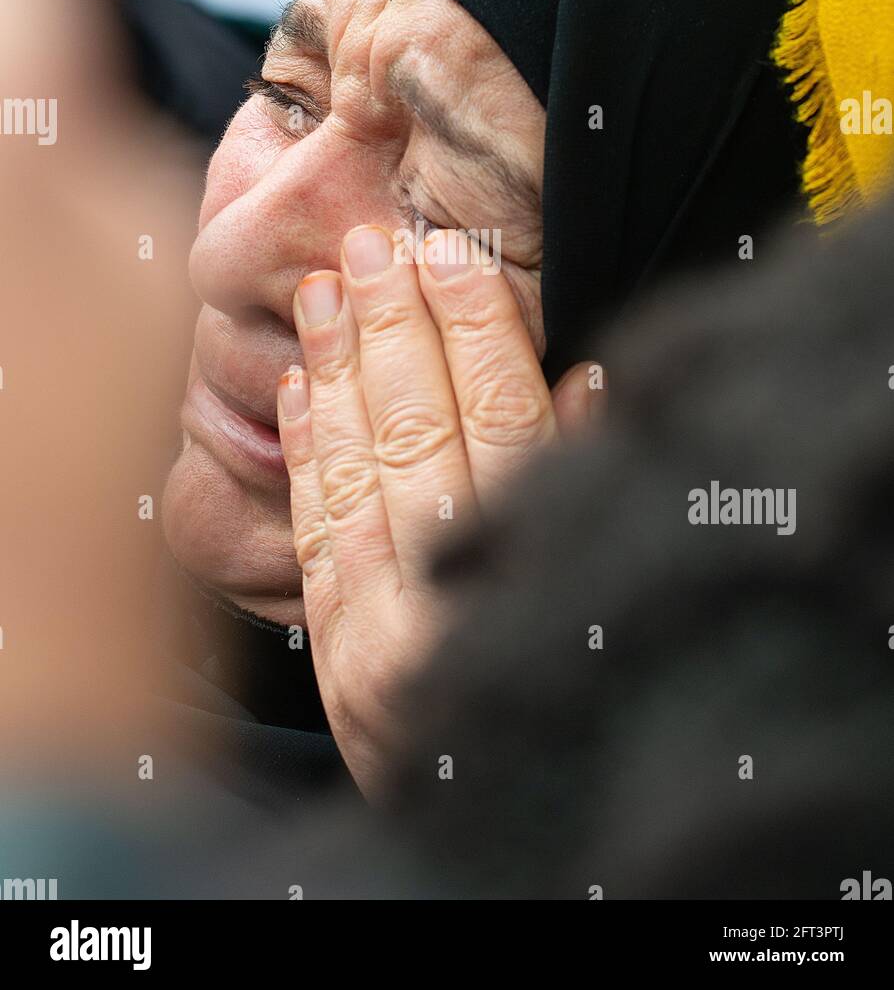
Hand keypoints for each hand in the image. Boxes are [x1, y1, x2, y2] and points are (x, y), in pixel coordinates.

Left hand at [277, 225, 599, 795]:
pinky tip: (298, 390)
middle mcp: (454, 595)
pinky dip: (306, 454)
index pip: (502, 421)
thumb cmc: (576, 699)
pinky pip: (314, 536)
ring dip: (340, 372)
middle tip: (374, 246)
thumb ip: (594, 489)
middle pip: (420, 431)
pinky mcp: (337, 657)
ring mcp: (383, 631)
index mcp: (538, 574)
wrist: (493, 833)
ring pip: (357, 472)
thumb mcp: (611, 598)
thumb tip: (589, 382)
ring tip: (325, 292)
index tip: (451, 253)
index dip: (475, 328)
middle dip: (395, 329)